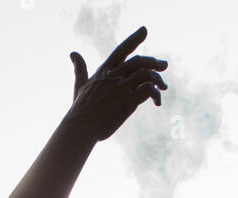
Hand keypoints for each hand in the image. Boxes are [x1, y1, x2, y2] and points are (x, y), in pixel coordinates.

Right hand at [68, 26, 167, 141]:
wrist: (81, 126)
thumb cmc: (79, 109)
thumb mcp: (79, 84)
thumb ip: (80, 68)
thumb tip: (73, 53)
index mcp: (104, 70)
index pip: (121, 49)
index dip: (134, 38)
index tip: (144, 30)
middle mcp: (113, 76)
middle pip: (139, 61)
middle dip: (154, 62)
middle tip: (164, 65)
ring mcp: (120, 88)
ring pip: (146, 74)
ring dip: (158, 79)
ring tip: (163, 88)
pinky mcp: (127, 102)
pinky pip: (148, 90)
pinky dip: (156, 93)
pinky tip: (157, 101)